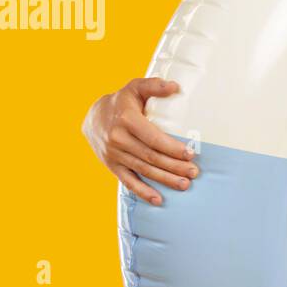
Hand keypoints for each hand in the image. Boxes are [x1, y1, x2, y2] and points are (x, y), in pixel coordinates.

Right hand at [81, 77, 196, 204]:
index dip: (172, 148)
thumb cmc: (122, 102)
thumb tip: (176, 87)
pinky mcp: (112, 166)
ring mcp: (115, 154)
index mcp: (127, 120)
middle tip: (194, 172)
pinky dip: (143, 192)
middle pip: (151, 157)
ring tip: (184, 184)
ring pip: (143, 170)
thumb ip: (154, 86)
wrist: (92, 118)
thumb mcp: (135, 87)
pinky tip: (159, 200)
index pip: (153, 138)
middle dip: (174, 166)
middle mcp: (119, 139)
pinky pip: (128, 182)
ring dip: (165, 180)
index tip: (190, 154)